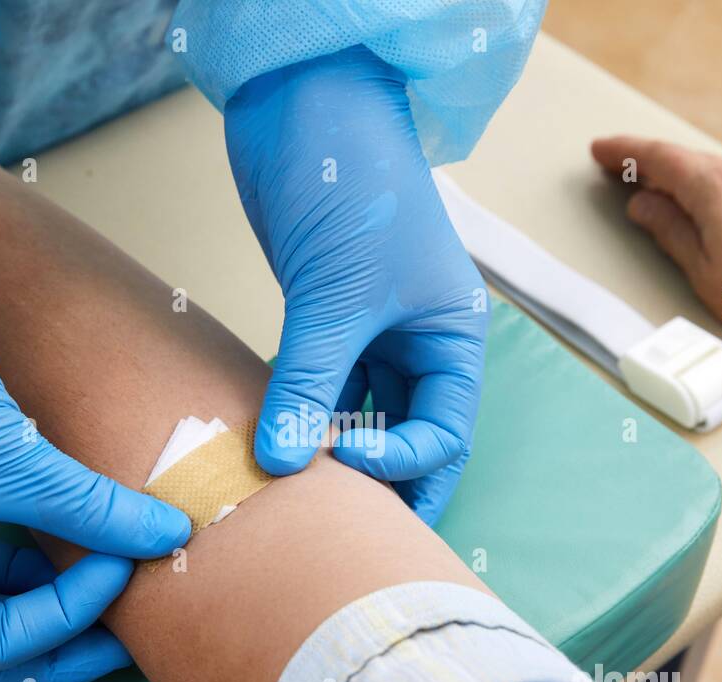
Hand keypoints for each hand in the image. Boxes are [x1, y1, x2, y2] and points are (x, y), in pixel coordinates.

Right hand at [0, 206, 190, 681]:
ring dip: (39, 597)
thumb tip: (171, 532)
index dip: (72, 613)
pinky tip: (69, 544)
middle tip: (128, 632)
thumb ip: (92, 508)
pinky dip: (16, 560)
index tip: (129, 562)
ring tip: (109, 581)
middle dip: (56, 640)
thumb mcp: (5, 455)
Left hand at [225, 45, 486, 524]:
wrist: (307, 111)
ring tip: (292, 489)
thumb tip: (281, 464)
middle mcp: (419, 344)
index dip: (401, 464)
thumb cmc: (354, 190)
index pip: (443, 433)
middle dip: (378, 483)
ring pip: (358, 415)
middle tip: (339, 531)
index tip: (340, 461)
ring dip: (328, 448)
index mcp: (453, 339)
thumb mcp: (336, 297)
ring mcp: (371, 335)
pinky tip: (269, 438)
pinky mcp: (323, 322)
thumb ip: (308, 383)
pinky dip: (298, 412)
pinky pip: (318, 386)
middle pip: (408, 437)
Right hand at [591, 135, 721, 355]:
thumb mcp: (704, 272)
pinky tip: (712, 214)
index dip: (625, 152)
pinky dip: (716, 192)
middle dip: (651, 166)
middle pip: (688, 162)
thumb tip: (644, 206)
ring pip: (718, 174)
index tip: (601, 150)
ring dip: (685, 181)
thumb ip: (669, 232)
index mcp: (717, 189)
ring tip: (662, 197)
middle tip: (621, 172)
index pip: (659, 158)